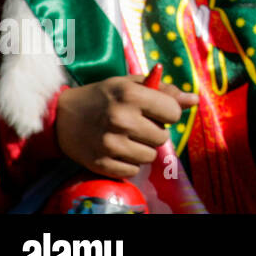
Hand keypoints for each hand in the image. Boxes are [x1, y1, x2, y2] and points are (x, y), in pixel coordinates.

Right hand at [55, 74, 197, 177]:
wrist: (61, 117)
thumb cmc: (103, 97)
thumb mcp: (131, 84)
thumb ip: (165, 91)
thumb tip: (194, 100)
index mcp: (131, 95)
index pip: (173, 113)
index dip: (168, 113)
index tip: (156, 111)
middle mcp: (121, 119)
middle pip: (162, 137)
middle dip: (155, 131)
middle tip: (138, 125)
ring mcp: (110, 143)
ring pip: (150, 156)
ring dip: (143, 149)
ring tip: (128, 137)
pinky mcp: (101, 163)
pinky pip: (133, 171)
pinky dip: (129, 163)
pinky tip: (118, 150)